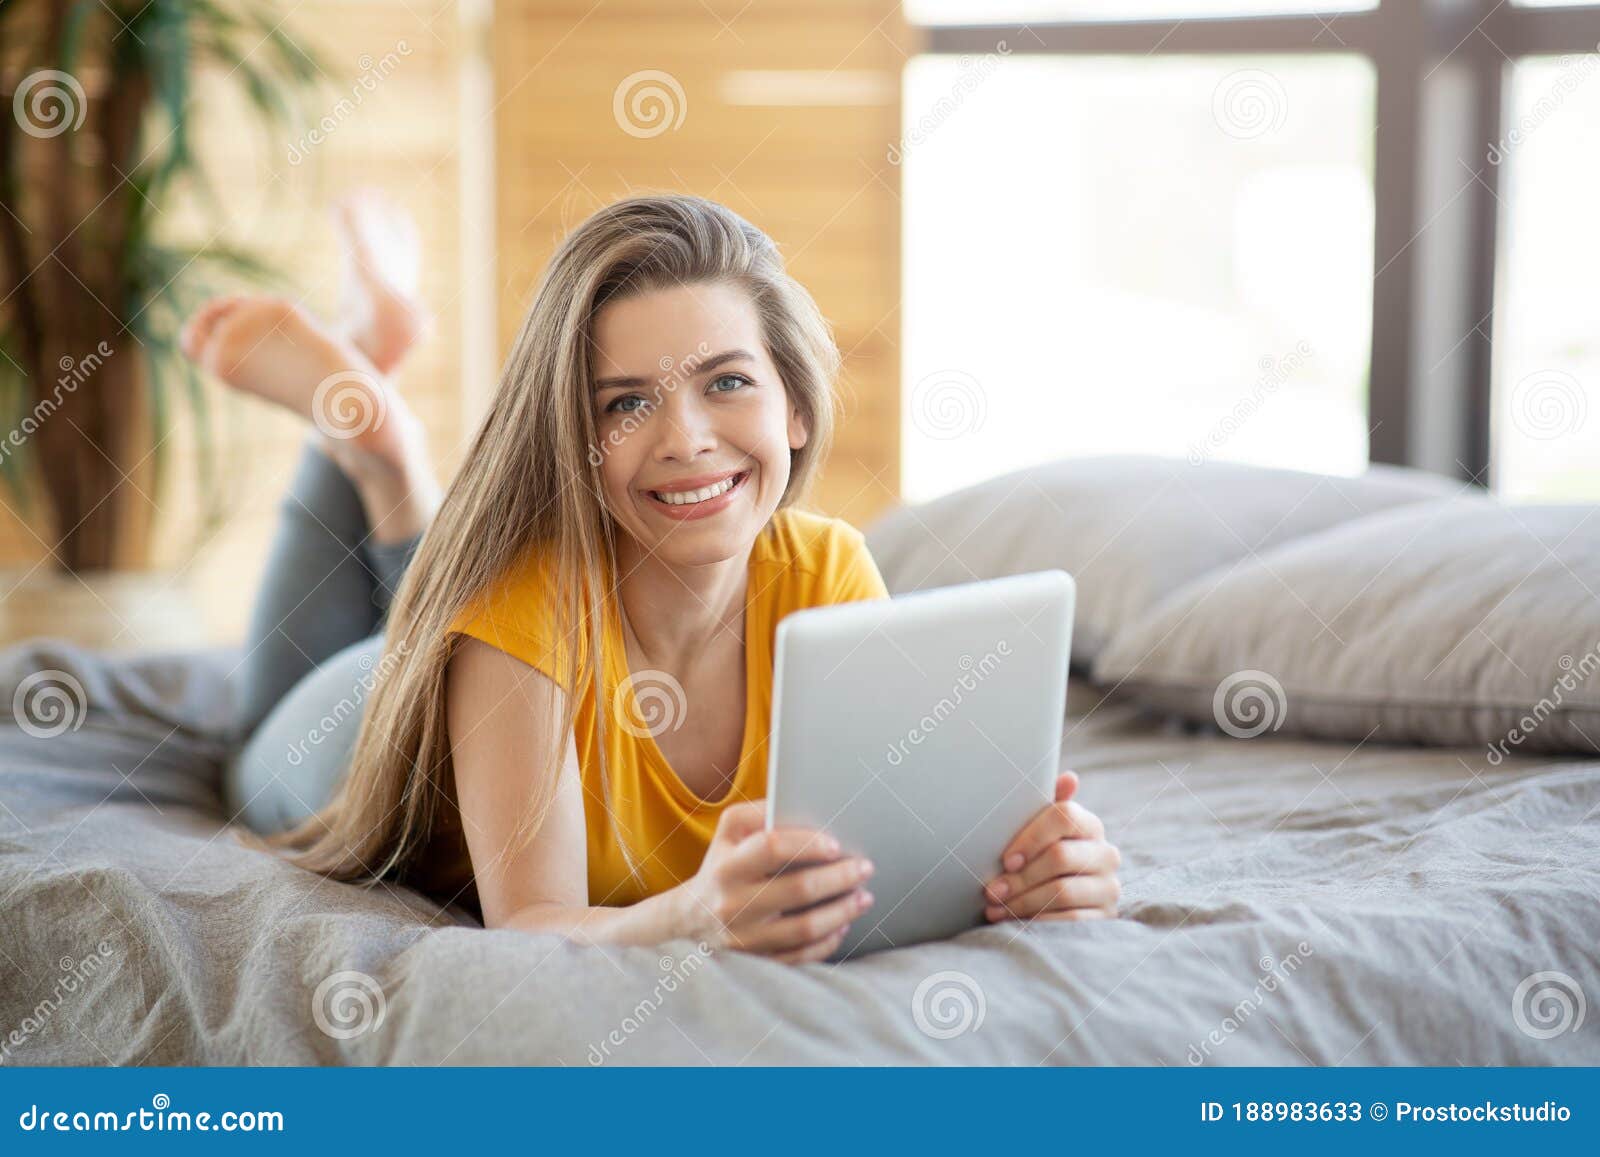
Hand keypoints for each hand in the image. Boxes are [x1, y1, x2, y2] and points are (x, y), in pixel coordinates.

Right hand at [672, 801, 875, 962]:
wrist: (690, 921)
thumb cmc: (723, 866)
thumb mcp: (729, 833)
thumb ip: (758, 812)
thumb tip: (800, 805)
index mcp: (728, 866)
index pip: (771, 847)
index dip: (808, 844)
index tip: (836, 843)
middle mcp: (733, 904)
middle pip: (798, 890)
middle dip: (840, 878)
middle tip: (865, 867)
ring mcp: (744, 939)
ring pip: (805, 928)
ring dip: (842, 911)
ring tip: (864, 897)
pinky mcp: (756, 963)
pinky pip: (801, 956)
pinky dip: (828, 941)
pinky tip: (843, 924)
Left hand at [983, 770, 1119, 922]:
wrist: (1054, 902)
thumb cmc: (1037, 858)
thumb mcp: (1038, 832)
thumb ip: (1047, 804)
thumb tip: (1070, 778)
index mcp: (1089, 825)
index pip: (1064, 816)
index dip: (1031, 837)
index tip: (1006, 859)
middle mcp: (1106, 854)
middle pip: (1060, 857)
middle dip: (1020, 876)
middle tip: (991, 891)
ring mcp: (1109, 887)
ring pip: (1062, 891)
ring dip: (1022, 901)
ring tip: (994, 908)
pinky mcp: (1105, 917)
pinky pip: (1070, 920)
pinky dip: (1037, 921)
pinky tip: (1013, 923)